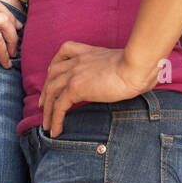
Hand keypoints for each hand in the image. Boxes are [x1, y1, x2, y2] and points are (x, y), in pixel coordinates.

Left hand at [40, 43, 162, 136]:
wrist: (135, 67)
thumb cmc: (139, 65)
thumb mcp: (124, 62)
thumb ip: (120, 68)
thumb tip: (133, 80)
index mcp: (88, 51)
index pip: (63, 52)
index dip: (54, 65)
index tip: (52, 76)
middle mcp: (77, 60)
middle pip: (52, 73)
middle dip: (45, 90)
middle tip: (43, 105)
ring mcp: (74, 73)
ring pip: (51, 91)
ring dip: (47, 109)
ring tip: (46, 124)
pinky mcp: (75, 88)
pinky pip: (58, 106)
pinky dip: (54, 119)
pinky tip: (55, 130)